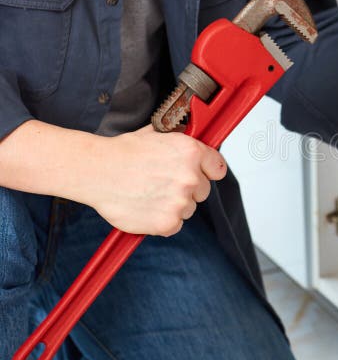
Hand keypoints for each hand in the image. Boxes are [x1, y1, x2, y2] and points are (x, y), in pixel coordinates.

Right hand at [89, 125, 227, 235]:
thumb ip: (181, 139)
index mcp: (192, 152)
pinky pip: (175, 225)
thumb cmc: (123, 152)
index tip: (202, 174)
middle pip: (204, 191)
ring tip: (150, 193)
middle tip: (163, 183)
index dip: (208, 171)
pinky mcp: (168, 222)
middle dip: (188, 188)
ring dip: (174, 205)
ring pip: (189, 208)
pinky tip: (146, 207)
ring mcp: (180, 202)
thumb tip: (195, 136)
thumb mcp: (157, 134)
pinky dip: (163, 221)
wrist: (97, 171)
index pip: (218, 168)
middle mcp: (190, 177)